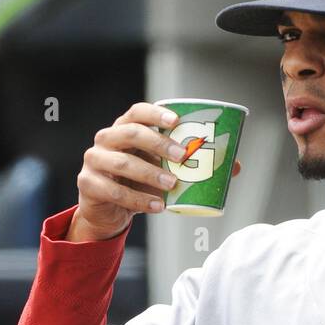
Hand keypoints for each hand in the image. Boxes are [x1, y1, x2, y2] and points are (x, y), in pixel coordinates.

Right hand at [71, 101, 241, 239]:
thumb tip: (235, 167)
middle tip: (182, 156)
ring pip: (121, 163)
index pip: (136, 112)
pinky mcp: (88, 184)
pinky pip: (114, 191)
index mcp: (125, 129)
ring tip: (172, 185)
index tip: (176, 121)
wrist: (110, 212)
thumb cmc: (139, 184)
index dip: (155, 113)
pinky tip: (158, 206)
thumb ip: (191, 166)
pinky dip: (138, 200)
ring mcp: (94, 161)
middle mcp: (106, 140)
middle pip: (129, 133)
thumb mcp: (164, 171)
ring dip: (149, 174)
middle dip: (157, 143)